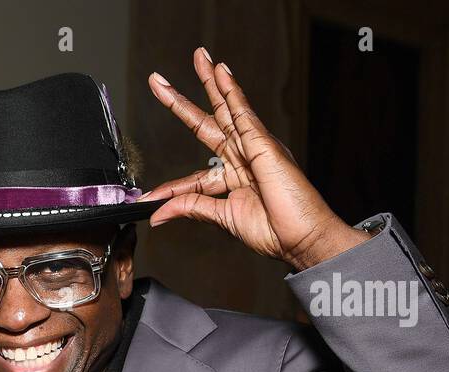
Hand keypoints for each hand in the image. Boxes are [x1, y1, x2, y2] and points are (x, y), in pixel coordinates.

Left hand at [142, 48, 367, 271]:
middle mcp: (241, 159)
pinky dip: (231, 91)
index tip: (149, 196)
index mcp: (232, 181)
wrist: (299, 236)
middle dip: (182, 102)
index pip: (193, 177)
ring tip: (198, 58)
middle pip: (205, 124)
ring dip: (210, 82)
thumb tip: (159, 214)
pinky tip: (220, 72)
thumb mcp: (222, 218)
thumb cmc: (273, 230)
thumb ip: (191, 209)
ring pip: (225, 108)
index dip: (170, 187)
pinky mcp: (262, 142)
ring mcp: (252, 147)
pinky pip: (243, 111)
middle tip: (159, 81)